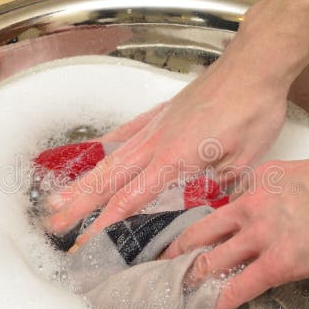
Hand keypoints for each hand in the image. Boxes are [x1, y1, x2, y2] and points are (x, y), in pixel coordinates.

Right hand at [44, 48, 296, 244]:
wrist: (253, 66)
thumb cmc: (252, 109)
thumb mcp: (245, 160)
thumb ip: (216, 187)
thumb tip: (203, 205)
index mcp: (175, 159)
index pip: (130, 199)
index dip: (105, 224)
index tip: (85, 243)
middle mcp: (157, 142)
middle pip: (109, 180)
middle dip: (80, 205)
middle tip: (55, 225)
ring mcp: (156, 125)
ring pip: (111, 157)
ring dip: (83, 180)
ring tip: (59, 196)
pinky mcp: (161, 113)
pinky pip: (127, 131)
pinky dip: (108, 144)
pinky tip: (95, 153)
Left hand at [162, 157, 308, 308]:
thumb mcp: (300, 171)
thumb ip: (280, 186)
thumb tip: (279, 198)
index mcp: (257, 183)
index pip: (222, 204)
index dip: (206, 222)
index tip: (198, 233)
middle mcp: (250, 208)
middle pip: (202, 232)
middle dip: (178, 249)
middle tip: (164, 261)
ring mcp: (260, 236)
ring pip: (212, 260)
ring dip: (193, 278)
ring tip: (179, 289)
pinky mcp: (277, 262)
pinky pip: (240, 285)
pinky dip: (222, 299)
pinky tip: (213, 307)